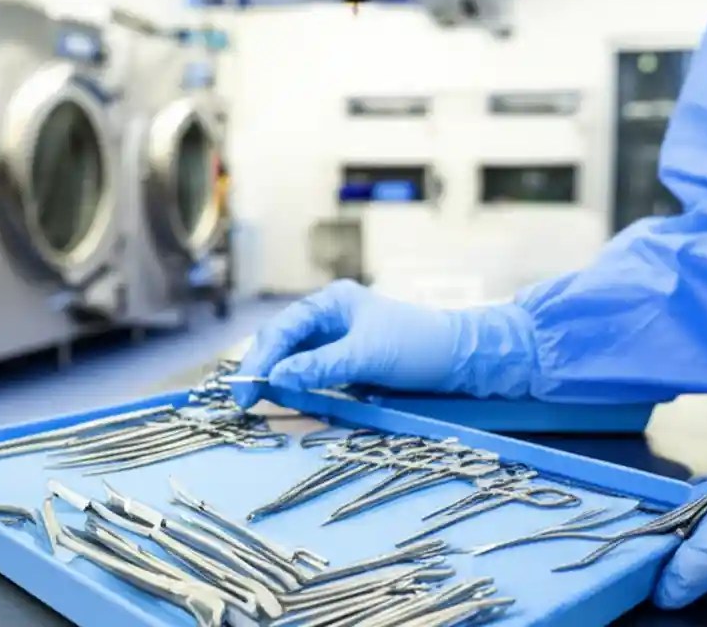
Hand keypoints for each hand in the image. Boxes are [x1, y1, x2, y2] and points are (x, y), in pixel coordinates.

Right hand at [234, 280, 540, 407]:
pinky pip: (310, 376)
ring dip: (277, 382)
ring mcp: (335, 341)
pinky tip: (290, 402)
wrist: (461, 360)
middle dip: (262, 371)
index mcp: (331, 302)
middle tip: (245, 404)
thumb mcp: (367, 356)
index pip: (283, 329)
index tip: (246, 389)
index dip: (261, 359)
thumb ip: (320, 366)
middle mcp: (328, 318)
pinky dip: (297, 390)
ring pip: (292, 362)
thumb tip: (276, 378)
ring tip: (262, 404)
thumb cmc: (418, 345)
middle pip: (281, 344)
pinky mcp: (344, 364)